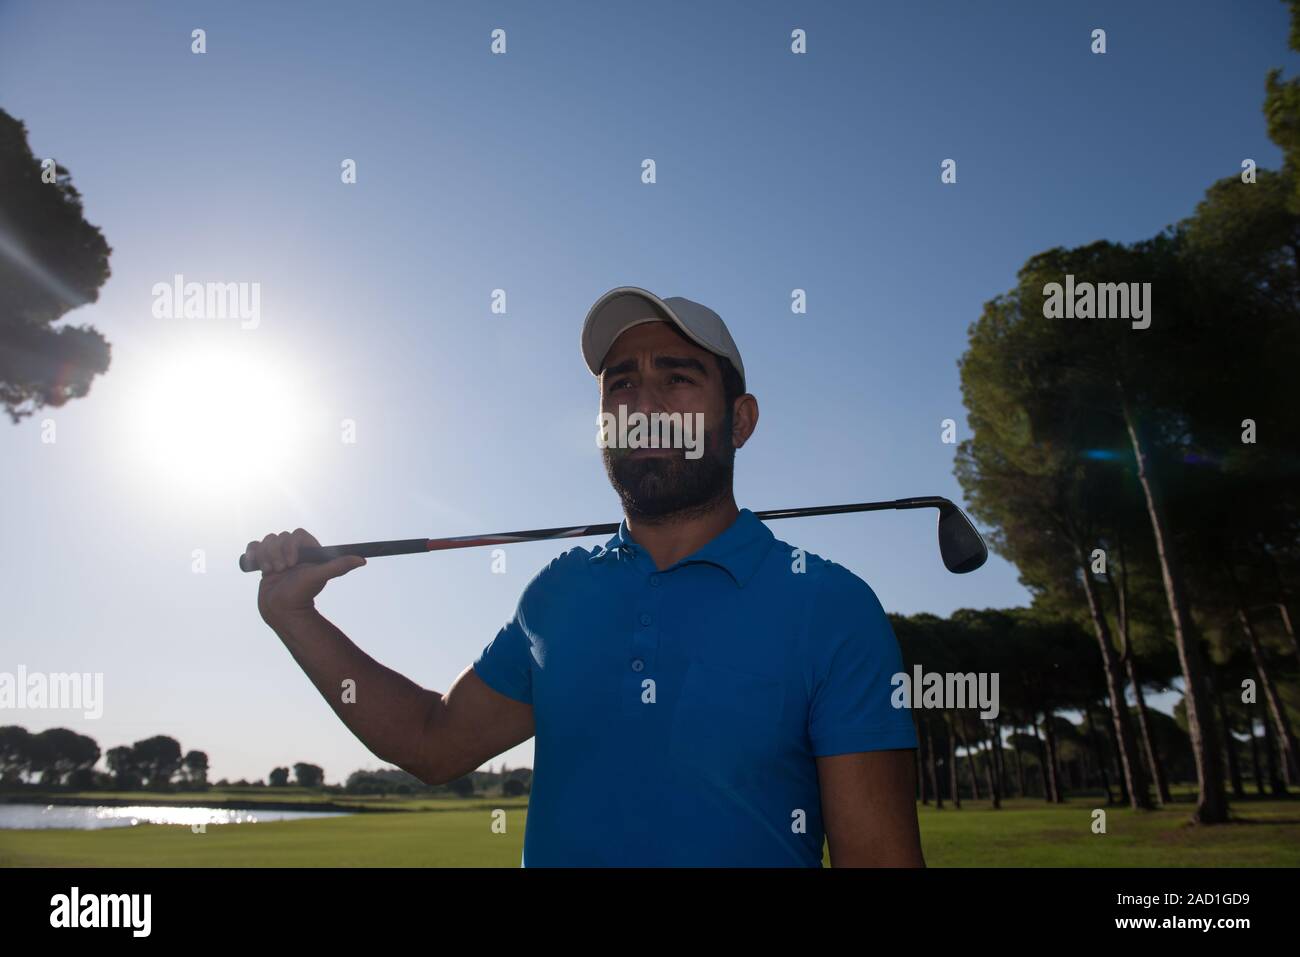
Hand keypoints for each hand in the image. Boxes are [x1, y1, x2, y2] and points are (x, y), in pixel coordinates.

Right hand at [244, 529, 364, 625]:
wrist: (281, 611)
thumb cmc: (302, 594)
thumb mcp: (319, 577)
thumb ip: (339, 566)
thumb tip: (362, 560)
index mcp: (307, 551)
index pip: (297, 534)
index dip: (291, 545)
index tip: (292, 563)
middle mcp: (293, 552)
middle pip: (279, 537)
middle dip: (277, 554)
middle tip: (282, 571)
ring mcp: (277, 556)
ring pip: (266, 541)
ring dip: (266, 556)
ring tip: (272, 573)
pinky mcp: (263, 562)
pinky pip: (254, 546)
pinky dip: (252, 553)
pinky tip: (256, 565)